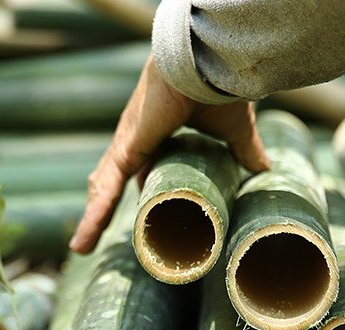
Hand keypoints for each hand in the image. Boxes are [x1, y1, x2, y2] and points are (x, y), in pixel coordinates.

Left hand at [69, 56, 270, 253]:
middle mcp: (136, 138)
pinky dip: (95, 215)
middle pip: (112, 180)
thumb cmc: (220, 88)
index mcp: (156, 132)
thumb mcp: (233, 130)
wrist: (211, 64)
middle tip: (92, 237)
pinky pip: (106, 189)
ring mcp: (128, 143)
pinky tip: (83, 241)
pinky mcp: (127, 149)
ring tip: (81, 249)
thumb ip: (243, 150)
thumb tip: (264, 169)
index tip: (142, 214)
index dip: (139, 189)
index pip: (141, 167)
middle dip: (102, 208)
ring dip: (93, 220)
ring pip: (104, 189)